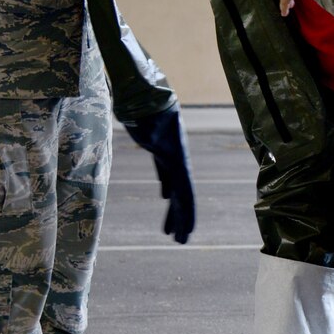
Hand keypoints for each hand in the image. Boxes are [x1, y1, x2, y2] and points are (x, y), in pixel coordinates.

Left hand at [123, 108, 195, 243]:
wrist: (147, 92)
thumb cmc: (148, 110)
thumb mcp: (151, 127)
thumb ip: (153, 137)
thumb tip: (151, 139)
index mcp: (178, 161)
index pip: (185, 193)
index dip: (186, 214)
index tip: (186, 234)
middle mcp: (178, 161)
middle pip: (182, 196)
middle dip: (180, 219)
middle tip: (179, 241)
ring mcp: (170, 155)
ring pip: (174, 187)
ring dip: (173, 209)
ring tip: (169, 230)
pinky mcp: (160, 149)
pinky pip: (166, 175)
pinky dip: (167, 188)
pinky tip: (165, 197)